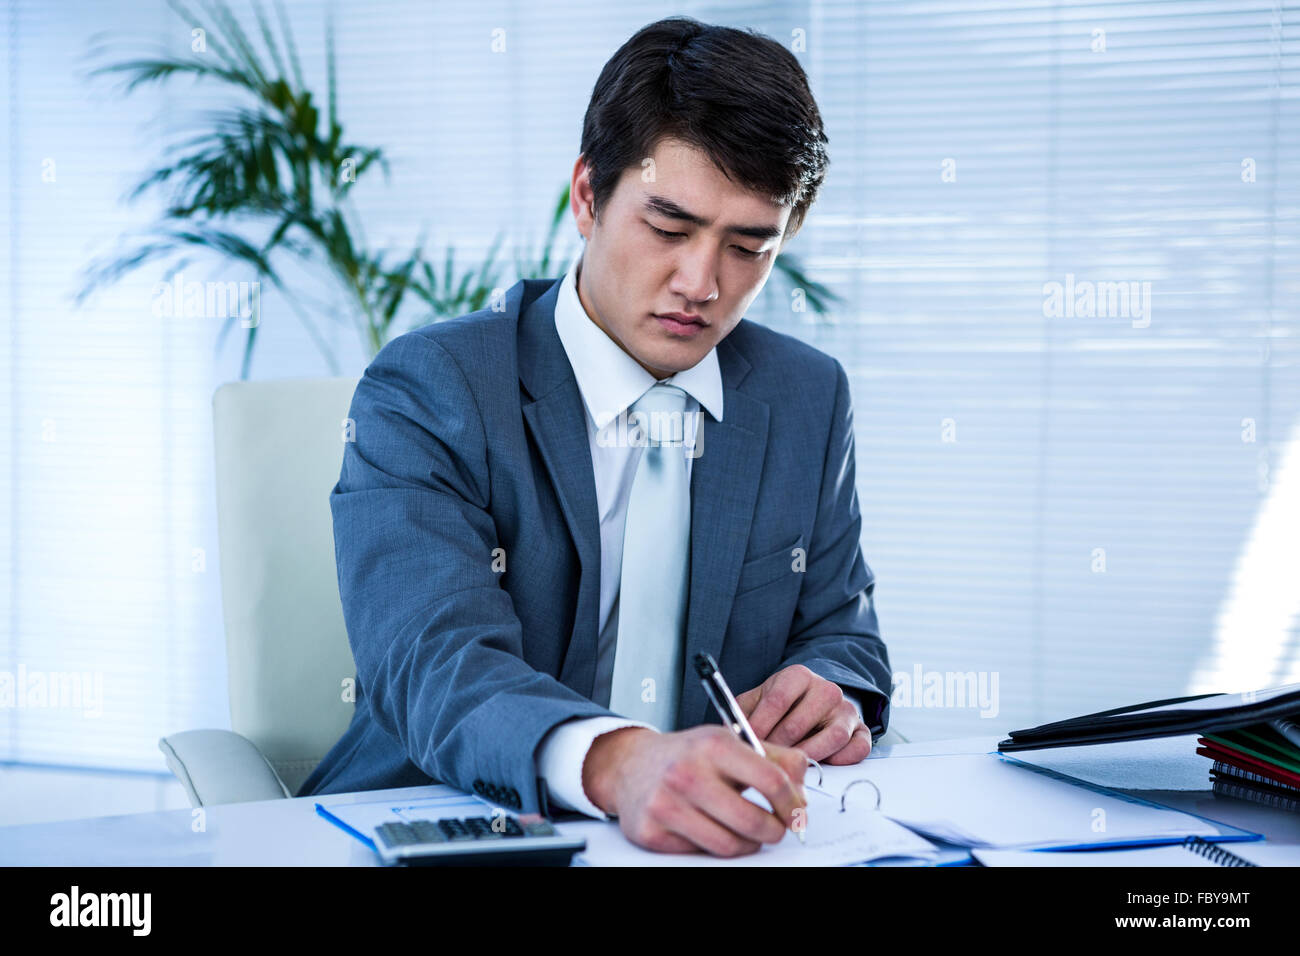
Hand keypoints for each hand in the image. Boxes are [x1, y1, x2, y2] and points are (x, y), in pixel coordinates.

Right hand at [582, 725, 808, 856]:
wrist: (630, 765)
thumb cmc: (687, 755)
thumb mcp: (729, 742)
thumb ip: (772, 756)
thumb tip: (803, 781)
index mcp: (713, 744)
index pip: (771, 780)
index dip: (792, 802)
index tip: (796, 811)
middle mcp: (687, 773)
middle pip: (753, 821)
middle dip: (775, 831)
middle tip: (777, 829)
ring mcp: (666, 805)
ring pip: (730, 845)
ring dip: (748, 844)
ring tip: (748, 832)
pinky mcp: (651, 833)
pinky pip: (701, 854)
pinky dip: (714, 847)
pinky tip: (712, 830)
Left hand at [735, 664, 871, 765]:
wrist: (814, 700)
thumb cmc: (782, 704)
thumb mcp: (758, 699)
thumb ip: (742, 713)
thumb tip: (730, 734)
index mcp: (798, 676)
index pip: (777, 701)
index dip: (759, 726)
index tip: (748, 743)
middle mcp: (826, 689)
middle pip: (800, 724)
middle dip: (778, 747)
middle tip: (764, 761)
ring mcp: (846, 710)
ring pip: (831, 737)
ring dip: (808, 756)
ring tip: (790, 766)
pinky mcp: (861, 730)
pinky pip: (857, 749)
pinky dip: (841, 760)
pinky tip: (822, 764)